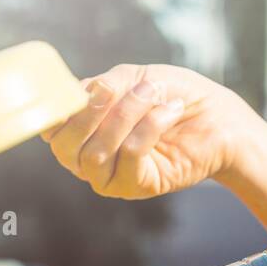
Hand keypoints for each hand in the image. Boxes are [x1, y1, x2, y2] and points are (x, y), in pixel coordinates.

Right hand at [41, 63, 256, 198]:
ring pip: (96, 153)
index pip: (49, 129)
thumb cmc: (171, 93)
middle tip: (118, 88)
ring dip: (125, 115)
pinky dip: (149, 127)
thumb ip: (102, 86)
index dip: (58, 109)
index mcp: (80, 130)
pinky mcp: (135, 187)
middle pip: (64, 146)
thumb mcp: (133, 78)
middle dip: (90, 112)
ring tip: (153, 93)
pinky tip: (169, 111)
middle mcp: (87, 158)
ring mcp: (109, 177)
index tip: (82, 87)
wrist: (217, 116)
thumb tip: (79, 96)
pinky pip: (129, 156)